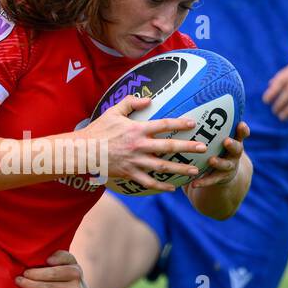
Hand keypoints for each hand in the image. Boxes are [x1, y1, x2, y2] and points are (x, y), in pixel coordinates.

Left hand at [15, 250, 87, 287]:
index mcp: (76, 272)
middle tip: (17, 282)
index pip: (54, 273)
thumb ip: (60, 256)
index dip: (37, 273)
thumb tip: (49, 260)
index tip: (25, 273)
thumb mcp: (68, 262)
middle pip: (50, 287)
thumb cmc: (67, 274)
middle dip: (31, 284)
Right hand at [81, 95, 207, 191]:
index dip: (179, 124)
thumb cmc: (98, 130)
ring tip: (195, 171)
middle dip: (187, 147)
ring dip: (180, 169)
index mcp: (137, 129)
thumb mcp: (113, 111)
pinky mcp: (130, 174)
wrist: (84, 151)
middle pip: (168, 147)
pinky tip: (172, 187)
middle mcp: (139, 146)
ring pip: (162, 167)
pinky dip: (161, 186)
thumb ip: (131, 103)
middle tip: (203, 148)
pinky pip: (148, 182)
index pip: (163, 125)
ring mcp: (135, 161)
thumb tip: (148, 100)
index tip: (193, 124)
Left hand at [189, 121, 248, 188]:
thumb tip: (192, 101)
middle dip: (233, 144)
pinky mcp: (220, 179)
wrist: (225, 172)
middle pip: (237, 148)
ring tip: (211, 160)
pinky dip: (203, 181)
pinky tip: (193, 182)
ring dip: (219, 162)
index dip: (243, 130)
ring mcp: (229, 167)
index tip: (241, 124)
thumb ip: (211, 125)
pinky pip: (211, 180)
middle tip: (227, 141)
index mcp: (234, 141)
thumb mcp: (218, 137)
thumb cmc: (217, 147)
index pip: (241, 134)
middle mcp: (234, 154)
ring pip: (226, 165)